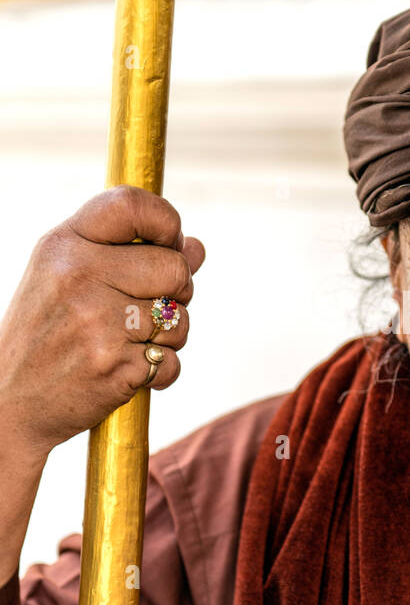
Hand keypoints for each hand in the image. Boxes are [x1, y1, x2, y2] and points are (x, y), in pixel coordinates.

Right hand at [0, 185, 205, 459]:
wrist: (9, 401)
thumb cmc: (46, 333)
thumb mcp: (66, 278)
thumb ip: (129, 255)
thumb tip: (195, 248)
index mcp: (64, 246)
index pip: (131, 204)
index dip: (166, 221)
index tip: (168, 243)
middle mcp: (79, 277)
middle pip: (174, 267)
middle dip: (176, 290)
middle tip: (146, 307)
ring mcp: (97, 324)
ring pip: (180, 318)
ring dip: (167, 336)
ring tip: (128, 341)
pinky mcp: (115, 368)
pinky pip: (171, 361)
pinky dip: (159, 371)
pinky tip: (126, 369)